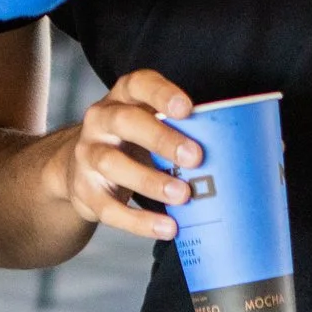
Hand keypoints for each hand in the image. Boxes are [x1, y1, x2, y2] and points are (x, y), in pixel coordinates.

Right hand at [54, 69, 201, 240]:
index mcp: (121, 98)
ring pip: (113, 164)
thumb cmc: (129, 143)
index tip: (187, 108)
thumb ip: (178, 129)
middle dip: (160, 138)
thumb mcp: (147, 124)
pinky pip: (110, 209)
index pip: (138, 85)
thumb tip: (234, 148)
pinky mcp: (85, 191)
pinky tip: (167, 226)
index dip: (161, 94)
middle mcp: (99, 121)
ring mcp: (88, 156)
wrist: (77, 169)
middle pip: (124, 122)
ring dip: (150, 181)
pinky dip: (140, 221)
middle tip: (194, 156)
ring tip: (183, 195)